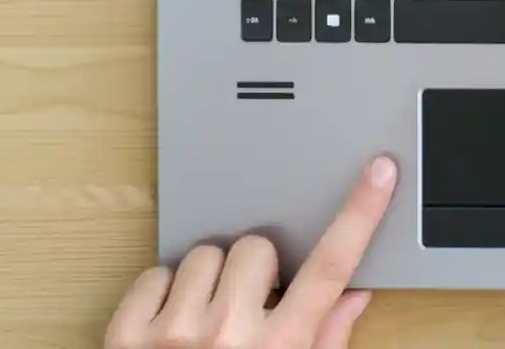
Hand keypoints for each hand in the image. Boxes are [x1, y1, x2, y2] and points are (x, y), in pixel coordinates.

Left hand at [104, 156, 397, 348]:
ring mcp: (173, 334)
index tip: (379, 173)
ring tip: (208, 321)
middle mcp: (229, 337)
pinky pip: (154, 274)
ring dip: (210, 280)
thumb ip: (325, 341)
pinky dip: (163, 293)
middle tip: (252, 307)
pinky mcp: (125, 336)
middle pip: (257, 248)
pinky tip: (173, 326)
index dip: (360, 213)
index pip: (332, 267)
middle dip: (258, 270)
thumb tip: (352, 295)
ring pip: (205, 255)